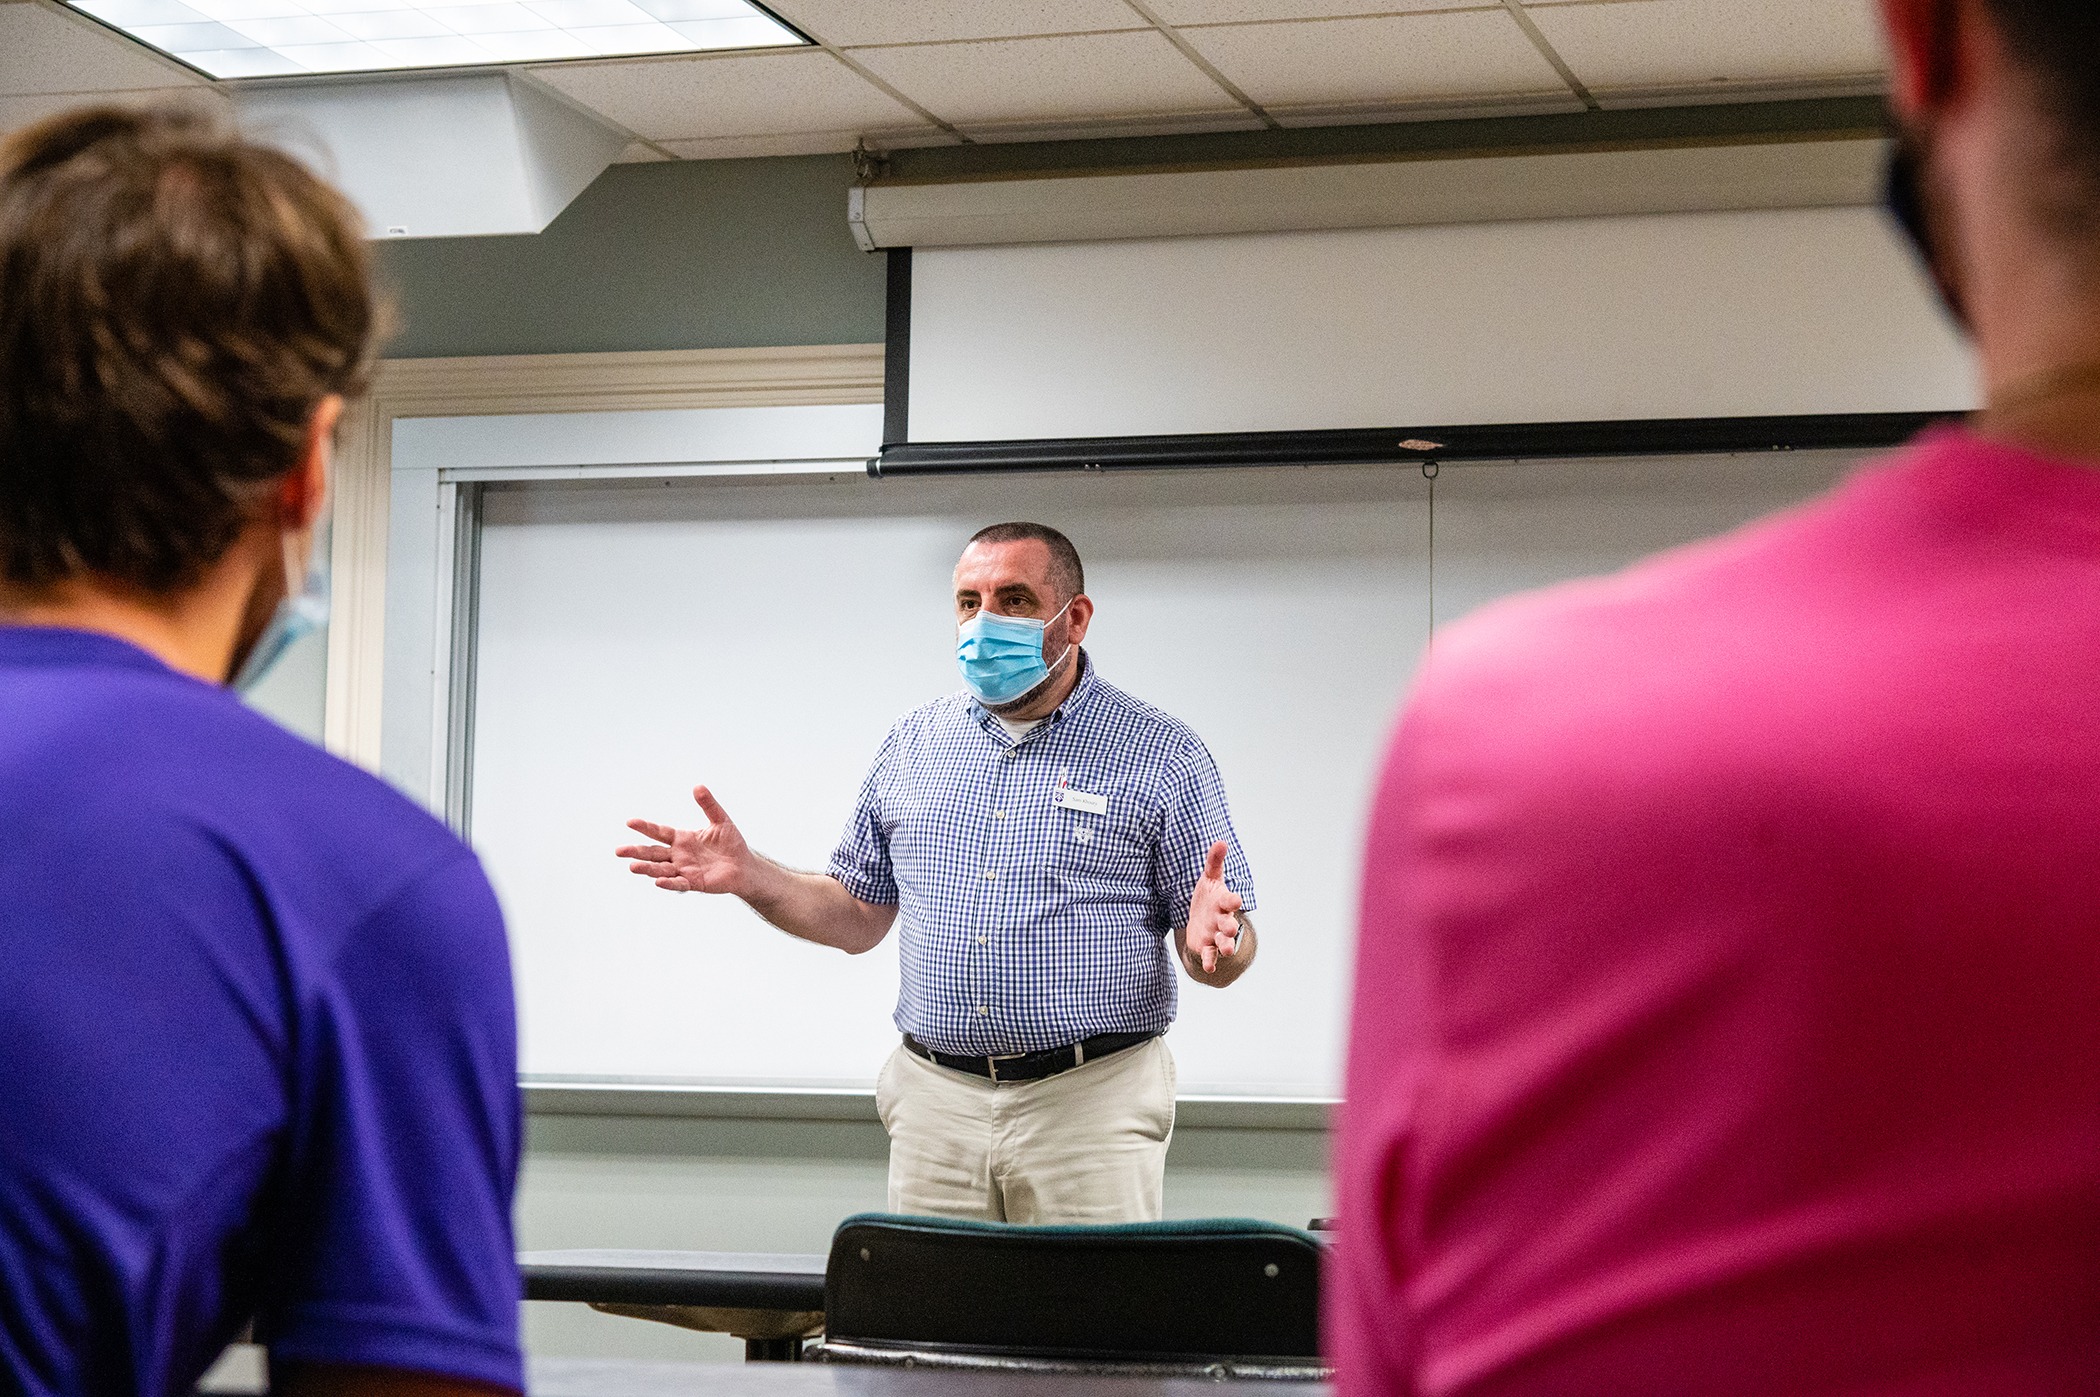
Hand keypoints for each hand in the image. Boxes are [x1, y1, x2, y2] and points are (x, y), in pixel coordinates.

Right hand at [615, 786, 754, 894]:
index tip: (630, 822)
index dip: (645, 827)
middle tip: (618, 851)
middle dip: (636, 851)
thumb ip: (709, 805)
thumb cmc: (731, 843)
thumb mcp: (721, 820)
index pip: (659, 832)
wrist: (745, 866)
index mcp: (682, 839)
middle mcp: (678, 855)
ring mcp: (684, 870)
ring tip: (632, 867)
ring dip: (647, 868)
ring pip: (661, 869)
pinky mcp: (694, 883)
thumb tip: (698, 786)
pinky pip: (679, 884)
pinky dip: (669, 883)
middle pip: (653, 852)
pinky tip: (658, 882)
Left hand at [1183, 841, 1243, 973]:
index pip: (1230, 900)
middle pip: (1229, 923)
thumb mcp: (1209, 877)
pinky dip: (1210, 961)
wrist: (1200, 917)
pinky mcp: (1206, 946)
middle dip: (1230, 927)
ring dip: (1226, 945)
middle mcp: (1222, 919)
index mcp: (1223, 901)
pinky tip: (1208, 968)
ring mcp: (1215, 934)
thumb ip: (1214, 861)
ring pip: (1223, 941)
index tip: (1236, 899)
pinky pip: (1210, 955)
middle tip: (1231, 929)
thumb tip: (1220, 841)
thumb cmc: (1208, 896)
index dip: (1232, 900)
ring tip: (1228, 950)